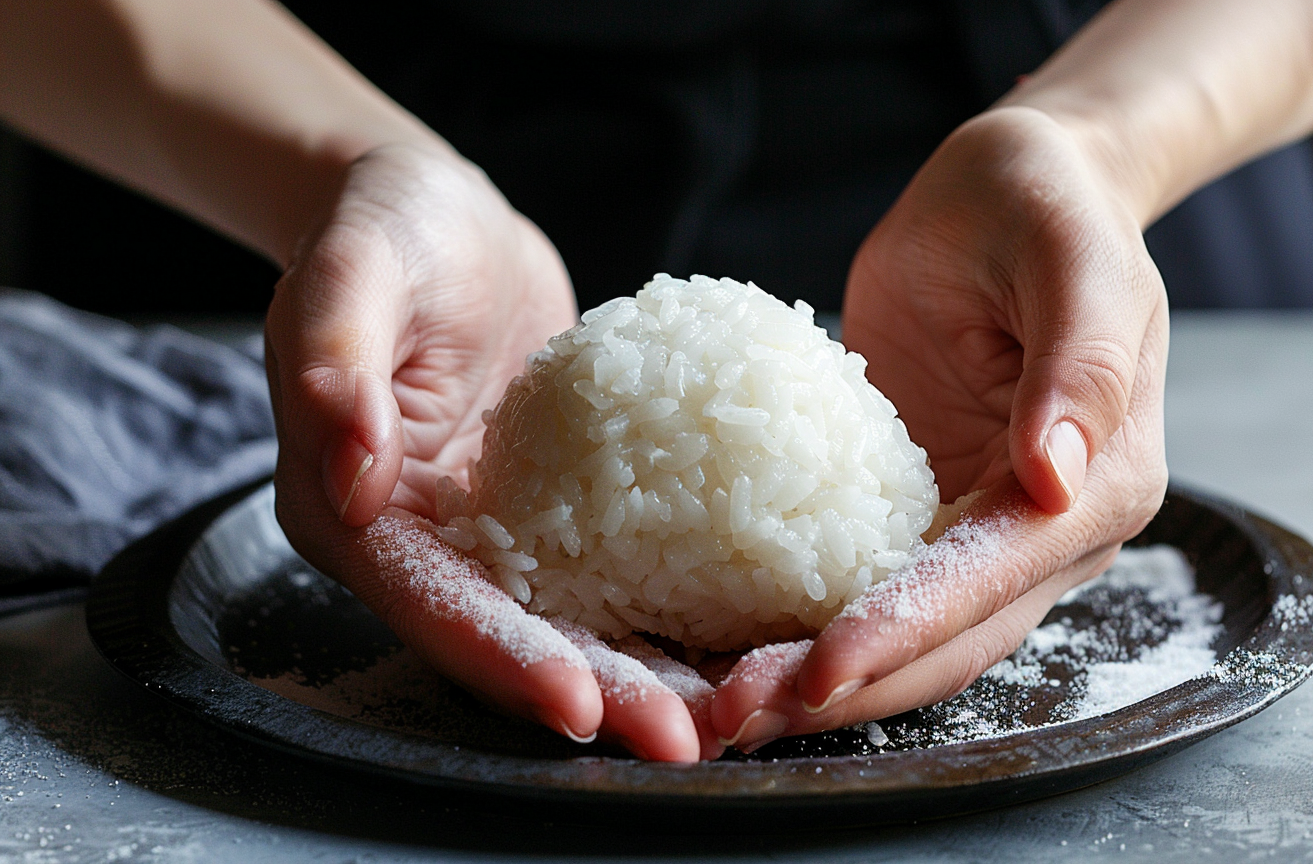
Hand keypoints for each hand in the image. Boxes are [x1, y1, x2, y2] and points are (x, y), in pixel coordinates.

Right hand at [266, 143, 718, 760]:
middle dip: (595, 693)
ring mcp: (490, 531)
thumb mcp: (350, 268)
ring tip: (731, 711)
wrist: (442, 218)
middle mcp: (421, 543)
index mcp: (354, 513)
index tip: (579, 701)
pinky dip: (667, 603)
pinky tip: (737, 629)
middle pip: (508, 637)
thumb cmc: (387, 229)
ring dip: (644, 670)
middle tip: (686, 738)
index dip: (500, 658)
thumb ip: (333, 359)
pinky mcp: (550, 507)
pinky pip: (611, 564)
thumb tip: (352, 472)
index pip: (428, 603)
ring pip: (569, 619)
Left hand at [710, 107, 1169, 750]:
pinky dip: (801, 622)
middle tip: (735, 718)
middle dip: (848, 685)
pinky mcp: (920, 510)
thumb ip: (1081, 362)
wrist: (1011, 191)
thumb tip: (1059, 478)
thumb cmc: (1042, 204)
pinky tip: (724, 641)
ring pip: (904, 634)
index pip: (992, 578)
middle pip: (946, 638)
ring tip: (716, 708)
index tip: (820, 669)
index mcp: (1098, 486)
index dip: (906, 630)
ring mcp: (980, 529)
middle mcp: (1045, 531)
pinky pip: (862, 583)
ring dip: (816, 678)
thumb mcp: (1071, 256)